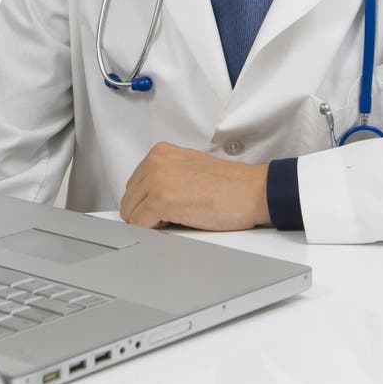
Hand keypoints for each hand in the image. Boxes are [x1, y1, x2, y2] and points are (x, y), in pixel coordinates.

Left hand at [119, 141, 270, 230]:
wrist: (253, 191)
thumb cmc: (228, 185)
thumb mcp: (188, 168)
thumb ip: (164, 176)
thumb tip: (143, 200)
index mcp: (160, 152)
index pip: (133, 186)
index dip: (148, 202)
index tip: (166, 207)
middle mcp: (155, 161)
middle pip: (129, 200)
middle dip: (146, 213)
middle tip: (176, 214)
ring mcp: (157, 179)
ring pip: (131, 214)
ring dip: (152, 222)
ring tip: (181, 215)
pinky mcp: (162, 199)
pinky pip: (140, 225)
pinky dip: (155, 231)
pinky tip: (179, 222)